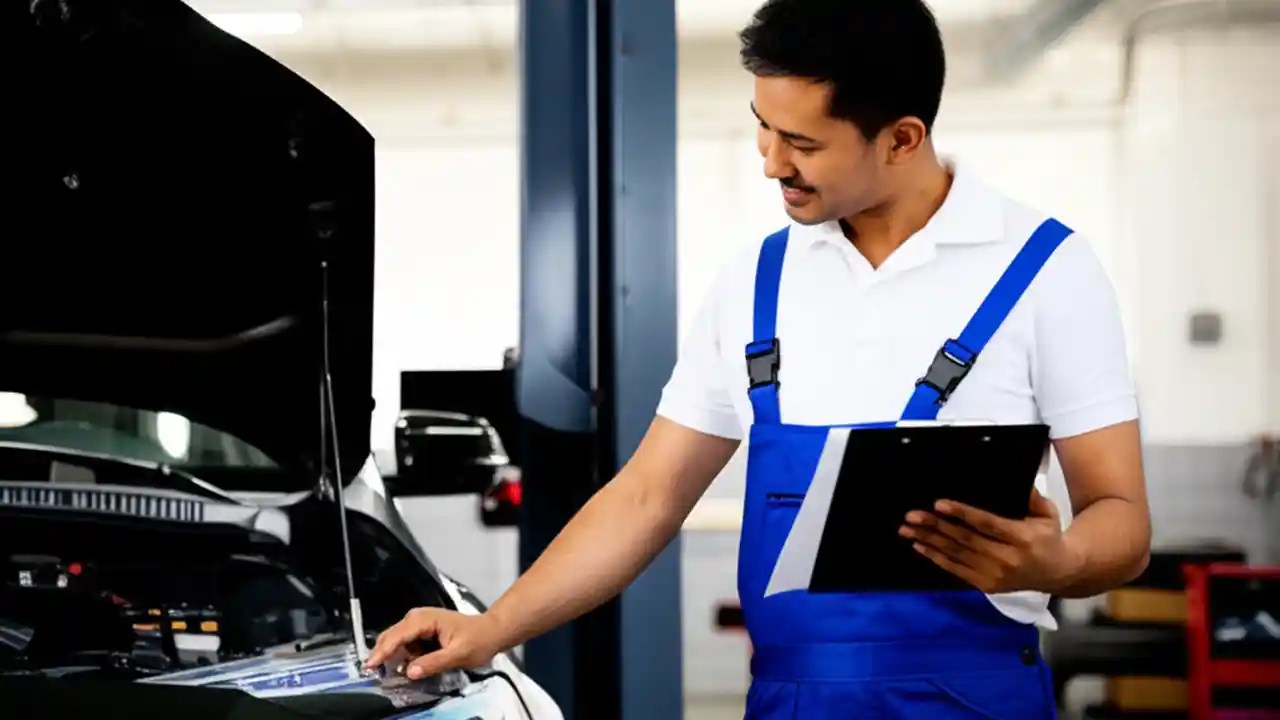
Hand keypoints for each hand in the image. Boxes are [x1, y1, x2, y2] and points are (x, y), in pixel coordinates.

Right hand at [363, 608, 505, 678]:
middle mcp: (418, 618)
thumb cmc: (478, 640)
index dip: (383, 651)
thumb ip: (433, 662)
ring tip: (388, 672)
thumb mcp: (458, 654)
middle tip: (373, 672)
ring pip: (396, 640)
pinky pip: (405, 643)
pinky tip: (407, 665)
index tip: (371, 666)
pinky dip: (402, 655)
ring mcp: (419, 623)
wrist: (491, 632)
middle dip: (382, 653)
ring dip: (392, 655)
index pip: (398, 635)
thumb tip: (409, 671)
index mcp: (426, 619)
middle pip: (392, 635)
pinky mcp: (422, 631)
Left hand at [899, 488, 1081, 594]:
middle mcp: (1007, 559)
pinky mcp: (986, 585)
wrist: (1058, 573)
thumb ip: (1032, 497)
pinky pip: (956, 570)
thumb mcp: (1048, 514)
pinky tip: (919, 545)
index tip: (939, 503)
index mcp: (1021, 538)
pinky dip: (935, 558)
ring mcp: (995, 575)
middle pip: (965, 540)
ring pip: (956, 555)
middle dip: (936, 526)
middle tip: (912, 515)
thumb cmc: (1048, 537)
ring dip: (929, 540)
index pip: (986, 524)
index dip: (962, 514)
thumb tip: (1016, 481)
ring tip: (907, 529)